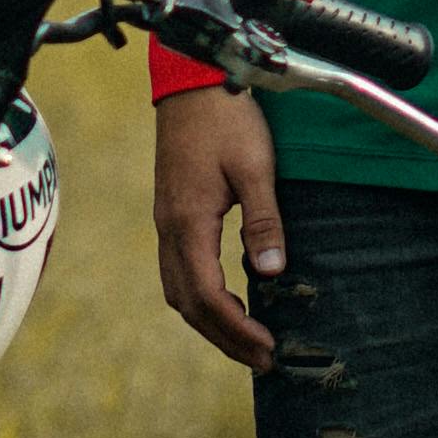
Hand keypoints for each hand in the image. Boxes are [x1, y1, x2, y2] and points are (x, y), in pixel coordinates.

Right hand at [155, 81, 287, 366]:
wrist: (191, 79)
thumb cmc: (227, 118)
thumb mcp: (256, 167)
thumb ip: (264, 222)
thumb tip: (272, 274)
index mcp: (188, 222)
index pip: (208, 296)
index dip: (237, 329)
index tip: (268, 348)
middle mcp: (169, 228)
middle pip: (188, 303)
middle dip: (224, 337)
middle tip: (262, 359)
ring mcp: (166, 220)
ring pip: (178, 290)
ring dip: (210, 321)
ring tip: (245, 339)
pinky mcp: (171, 211)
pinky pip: (177, 270)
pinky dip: (201, 296)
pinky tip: (226, 299)